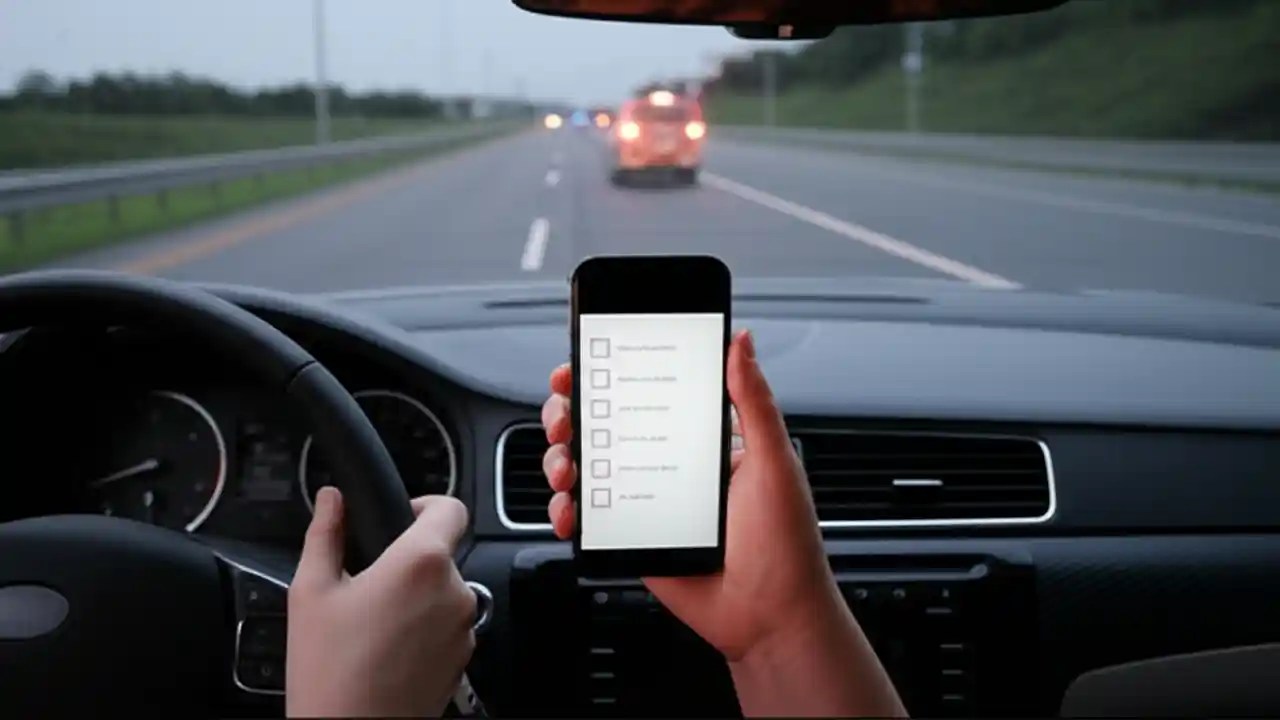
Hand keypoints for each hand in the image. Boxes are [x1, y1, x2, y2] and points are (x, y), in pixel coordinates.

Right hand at [286, 488, 476, 717]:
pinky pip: (447, 624)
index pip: (451, 507)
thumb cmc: (329, 671)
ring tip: (373, 622)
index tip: (400, 517)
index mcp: (421, 562)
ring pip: (444, 590)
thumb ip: (325, 534)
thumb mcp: (311, 592)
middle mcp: (454, 591)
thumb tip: (331, 499)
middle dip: (408, 560)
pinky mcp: (464, 657)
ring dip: (417, 595)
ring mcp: (464, 627)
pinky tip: (388, 646)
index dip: (425, 505)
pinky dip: (425, 626)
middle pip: (442, 552)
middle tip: (368, 583)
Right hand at [543, 329, 905, 716]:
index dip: (609, 376)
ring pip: (586, 469)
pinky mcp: (630, 540)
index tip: (583, 364)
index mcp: (701, 441)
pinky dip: (565, 511)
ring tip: (567, 468)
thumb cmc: (785, 544)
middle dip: (572, 416)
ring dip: (562, 460)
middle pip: (603, 427)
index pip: (646, 394)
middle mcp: (667, 466)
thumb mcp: (774, 462)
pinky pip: (586, 519)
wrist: (771, 618)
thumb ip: (753, 400)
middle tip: (566, 418)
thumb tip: (741, 341)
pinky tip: (570, 511)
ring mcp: (644, 503)